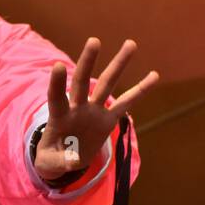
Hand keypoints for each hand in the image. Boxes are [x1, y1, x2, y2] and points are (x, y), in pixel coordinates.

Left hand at [33, 38, 159, 182]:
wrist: (64, 159)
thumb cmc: (52, 159)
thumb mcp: (49, 164)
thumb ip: (59, 162)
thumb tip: (72, 162)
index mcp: (59, 117)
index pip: (56, 97)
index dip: (57, 83)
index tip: (59, 65)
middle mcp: (77, 108)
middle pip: (82, 81)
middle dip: (87, 62)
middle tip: (94, 40)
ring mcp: (93, 111)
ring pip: (107, 84)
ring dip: (118, 65)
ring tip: (130, 43)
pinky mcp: (108, 119)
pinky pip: (127, 103)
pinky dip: (140, 90)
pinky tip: (154, 75)